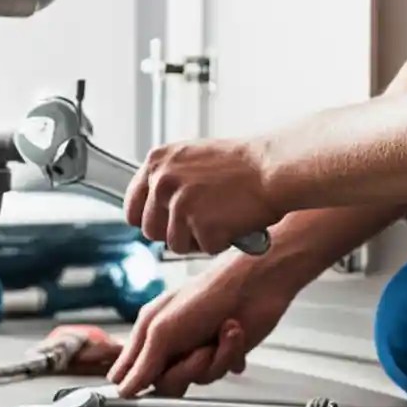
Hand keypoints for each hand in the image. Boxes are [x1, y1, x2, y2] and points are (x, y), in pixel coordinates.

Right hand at [107, 255, 294, 397]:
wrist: (256, 285)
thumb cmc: (207, 294)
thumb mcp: (165, 329)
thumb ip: (144, 362)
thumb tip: (123, 390)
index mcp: (150, 331)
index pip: (131, 371)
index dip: (139, 381)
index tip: (155, 378)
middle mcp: (171, 342)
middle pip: (167, 384)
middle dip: (188, 370)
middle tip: (200, 351)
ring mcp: (197, 348)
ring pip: (197, 379)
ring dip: (214, 358)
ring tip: (221, 333)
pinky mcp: (222, 353)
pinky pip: (220, 372)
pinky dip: (230, 353)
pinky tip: (234, 333)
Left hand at [124, 138, 284, 254]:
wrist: (275, 168)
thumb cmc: (243, 165)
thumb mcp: (194, 159)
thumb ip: (170, 179)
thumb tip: (154, 206)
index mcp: (157, 162)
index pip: (132, 206)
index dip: (148, 220)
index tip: (161, 225)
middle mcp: (163, 182)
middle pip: (151, 230)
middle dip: (174, 233)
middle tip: (200, 223)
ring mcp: (180, 205)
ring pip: (176, 244)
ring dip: (199, 239)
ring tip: (223, 216)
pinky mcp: (201, 227)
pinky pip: (204, 248)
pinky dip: (221, 241)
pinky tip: (233, 221)